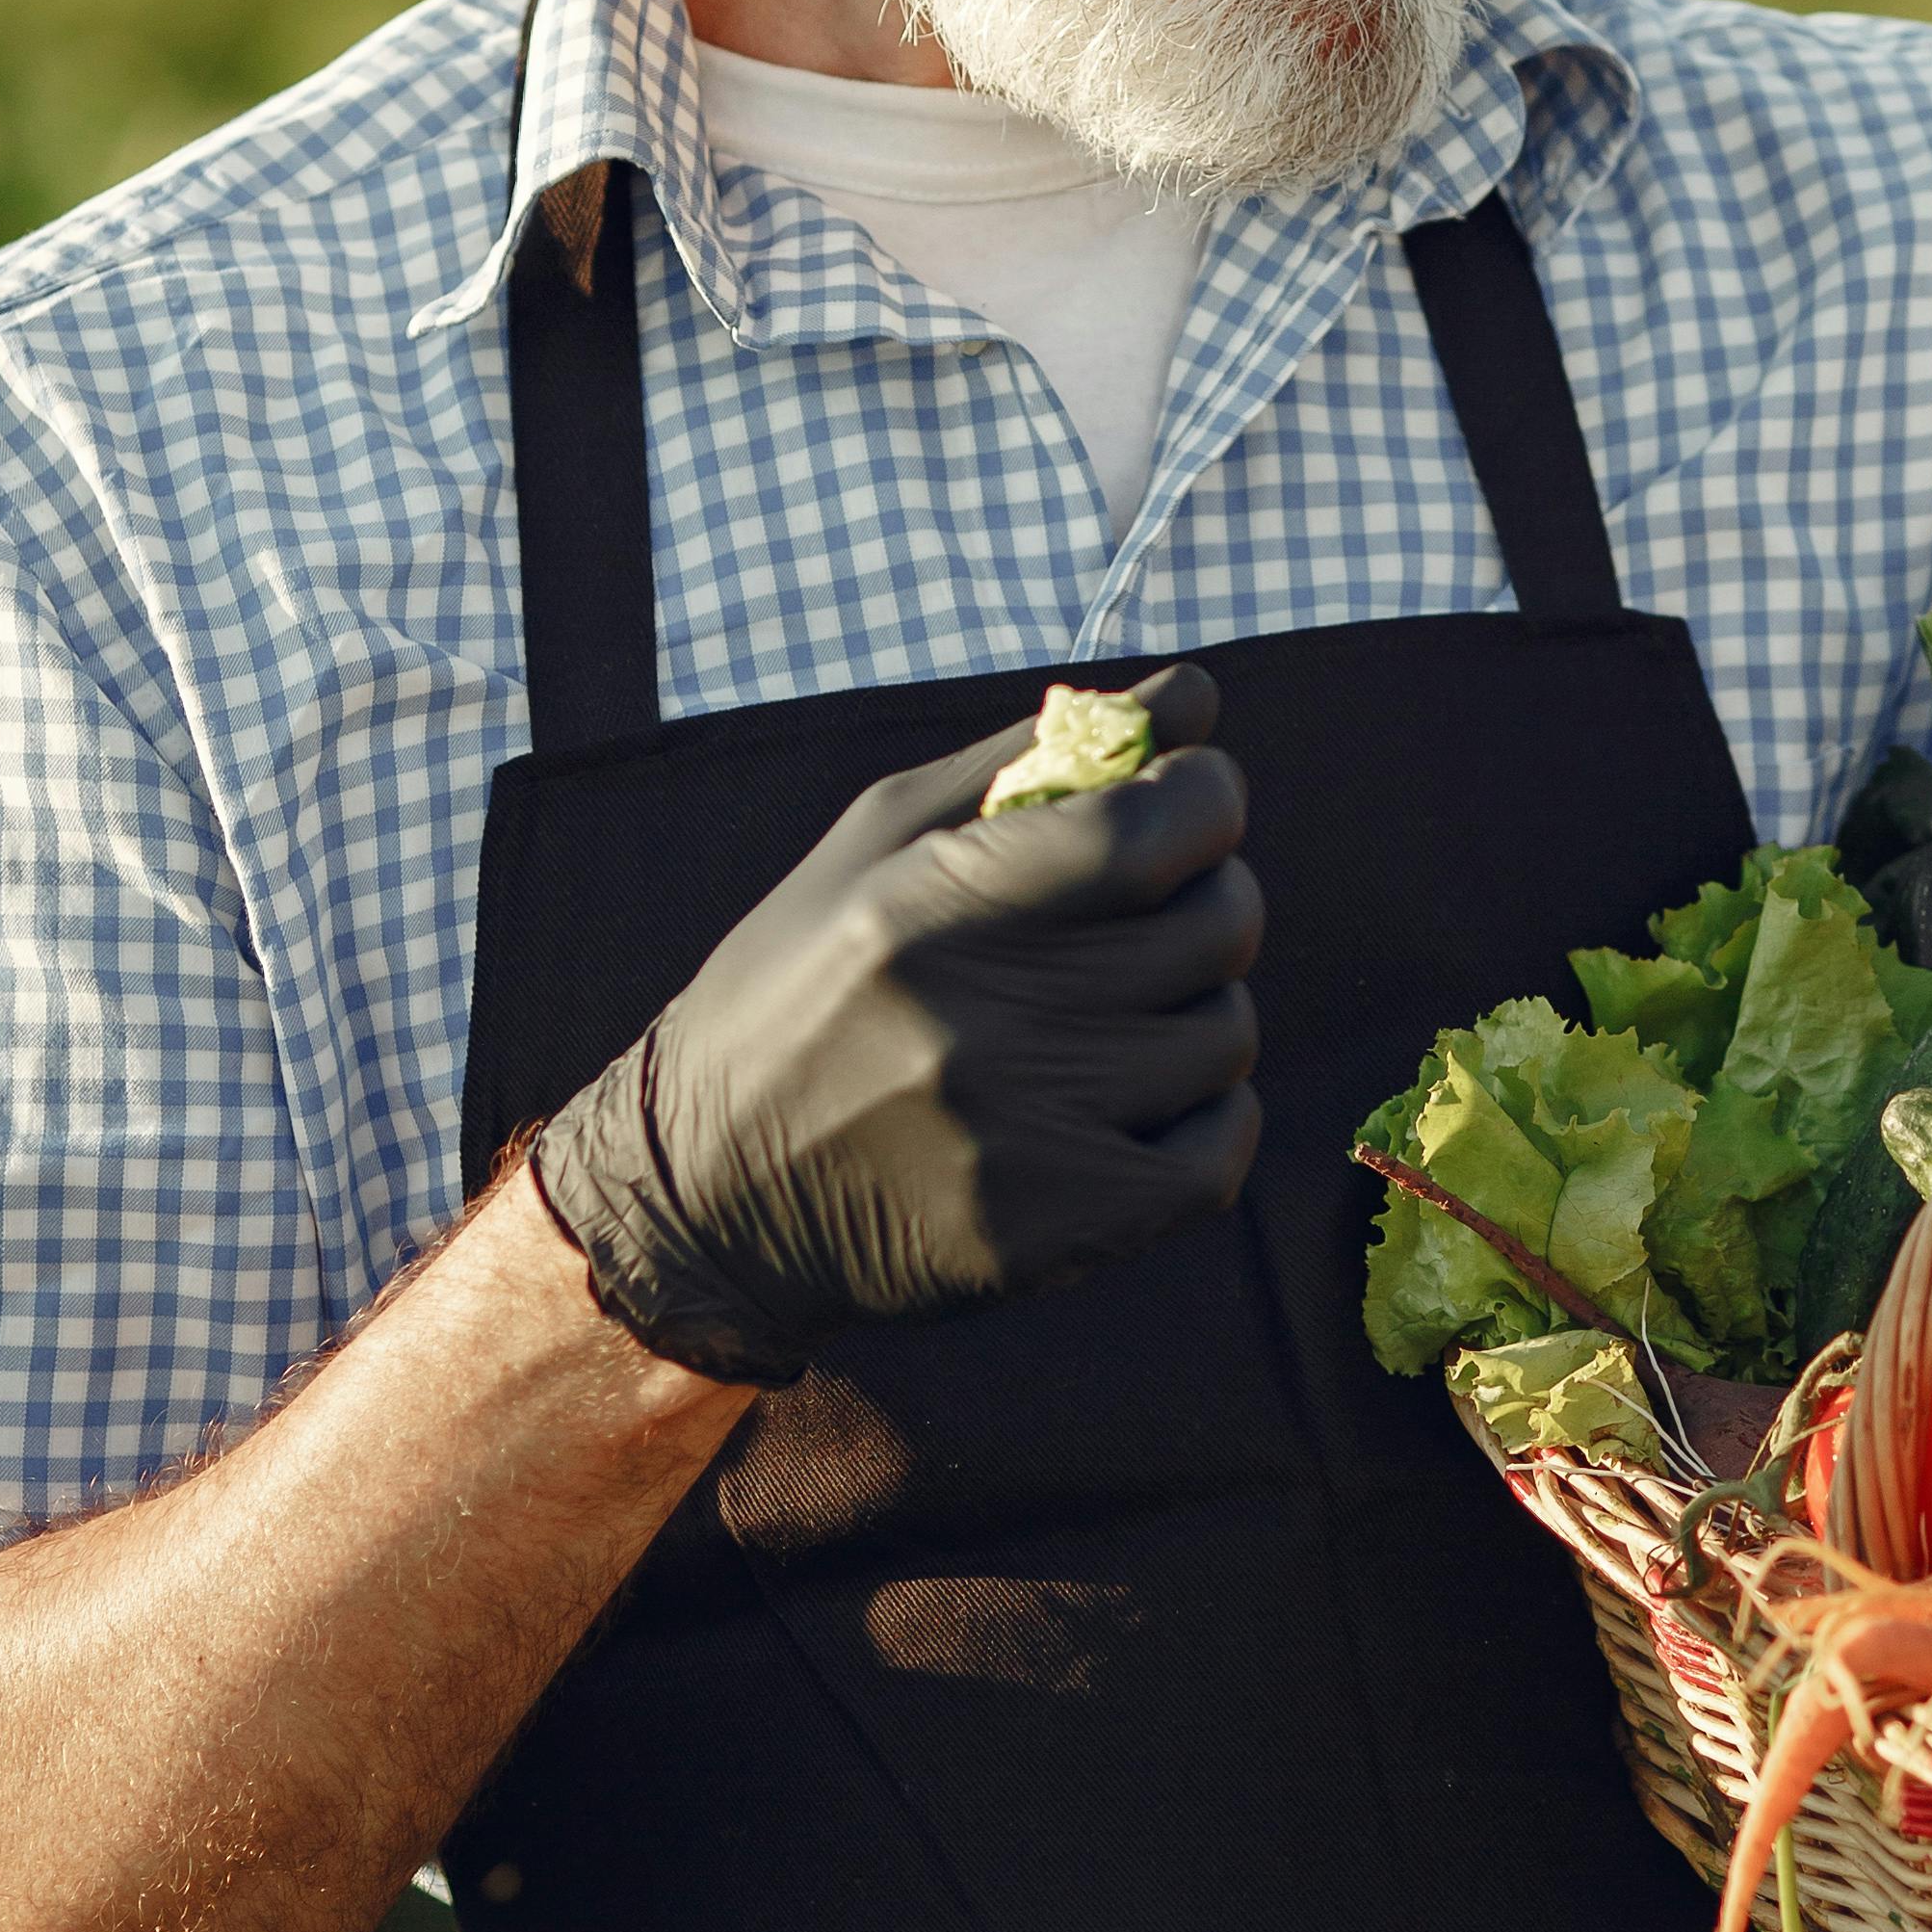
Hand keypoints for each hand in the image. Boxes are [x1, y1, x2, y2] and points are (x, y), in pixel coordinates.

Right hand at [527, 663, 1263, 1382]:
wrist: (707, 1195)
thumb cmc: (799, 987)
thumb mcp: (876, 842)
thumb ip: (1031, 757)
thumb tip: (1191, 696)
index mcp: (924, 907)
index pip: (1148, 832)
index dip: (1207, 797)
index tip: (1195, 795)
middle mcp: (974, 1025)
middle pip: (1212, 928)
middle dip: (1211, 892)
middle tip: (1162, 903)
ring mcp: (1016, 1140)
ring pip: (1223, 1037)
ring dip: (1199, 1006)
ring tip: (1127, 1007)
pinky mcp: (1046, 1234)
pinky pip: (1216, 1156)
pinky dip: (1207, 1115)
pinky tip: (1142, 1094)